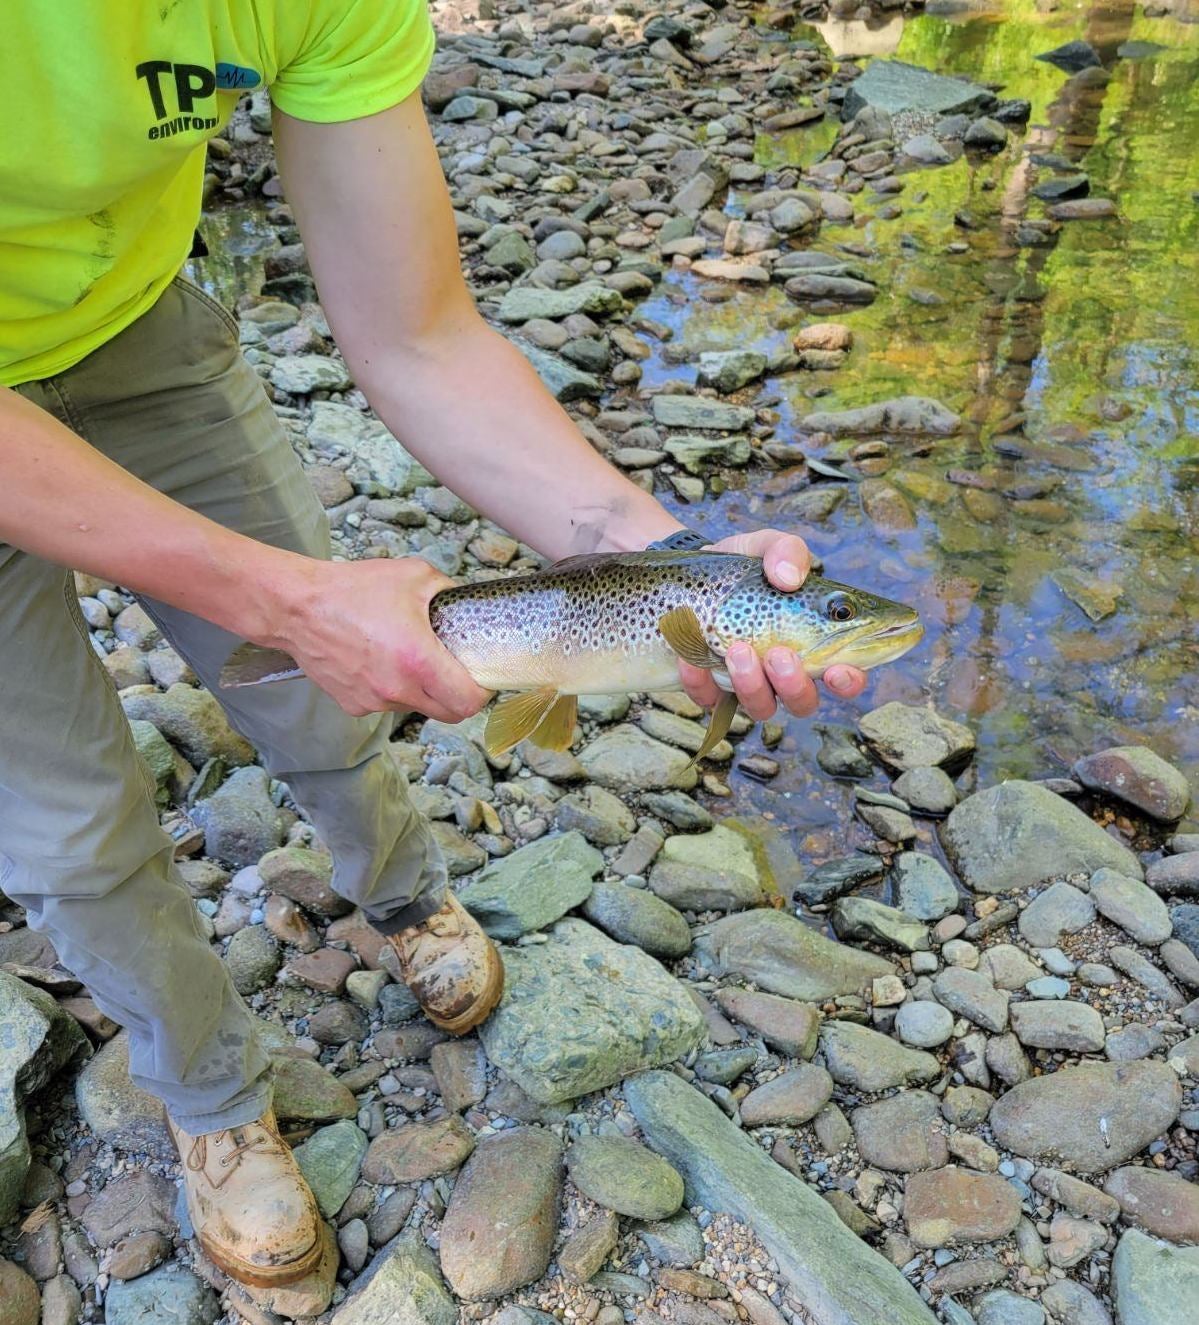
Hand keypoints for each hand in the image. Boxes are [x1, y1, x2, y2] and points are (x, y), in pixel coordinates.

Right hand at [272, 557, 490, 720]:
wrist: (296, 607)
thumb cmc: (352, 590)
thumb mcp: (414, 576)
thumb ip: (447, 591)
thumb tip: (462, 602)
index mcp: (418, 661)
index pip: (468, 702)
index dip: (481, 691)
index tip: (480, 676)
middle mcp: (397, 690)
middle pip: (448, 713)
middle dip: (458, 694)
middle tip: (454, 669)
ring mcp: (374, 702)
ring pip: (416, 707)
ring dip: (423, 690)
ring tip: (407, 656)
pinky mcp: (354, 705)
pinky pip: (386, 704)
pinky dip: (393, 688)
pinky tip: (380, 661)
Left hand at [677, 529, 867, 719]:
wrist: (690, 574)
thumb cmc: (744, 567)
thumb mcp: (766, 546)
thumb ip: (787, 551)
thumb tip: (789, 577)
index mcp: (814, 643)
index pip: (844, 674)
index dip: (849, 680)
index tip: (838, 670)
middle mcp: (784, 674)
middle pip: (803, 702)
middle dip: (794, 685)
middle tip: (779, 654)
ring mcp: (747, 685)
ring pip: (760, 707)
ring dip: (752, 684)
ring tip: (736, 649)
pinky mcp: (709, 688)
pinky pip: (708, 698)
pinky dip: (700, 680)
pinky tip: (691, 655)